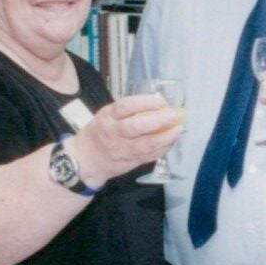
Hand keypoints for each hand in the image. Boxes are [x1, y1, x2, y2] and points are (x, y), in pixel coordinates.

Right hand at [66, 93, 180, 187]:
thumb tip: (157, 102)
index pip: (125, 107)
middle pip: (136, 127)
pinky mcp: (129, 162)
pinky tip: (172, 141)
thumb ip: (127, 110)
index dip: (145, 103)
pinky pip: (149, 156)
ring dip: (165, 138)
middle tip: (173, 115)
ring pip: (145, 145)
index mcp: (107, 117)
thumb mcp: (107, 115)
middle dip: (157, 120)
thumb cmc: (100, 131)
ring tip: (178, 129)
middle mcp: (113, 134)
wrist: (87, 159)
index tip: (161, 101)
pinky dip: (163, 149)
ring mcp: (122, 150)